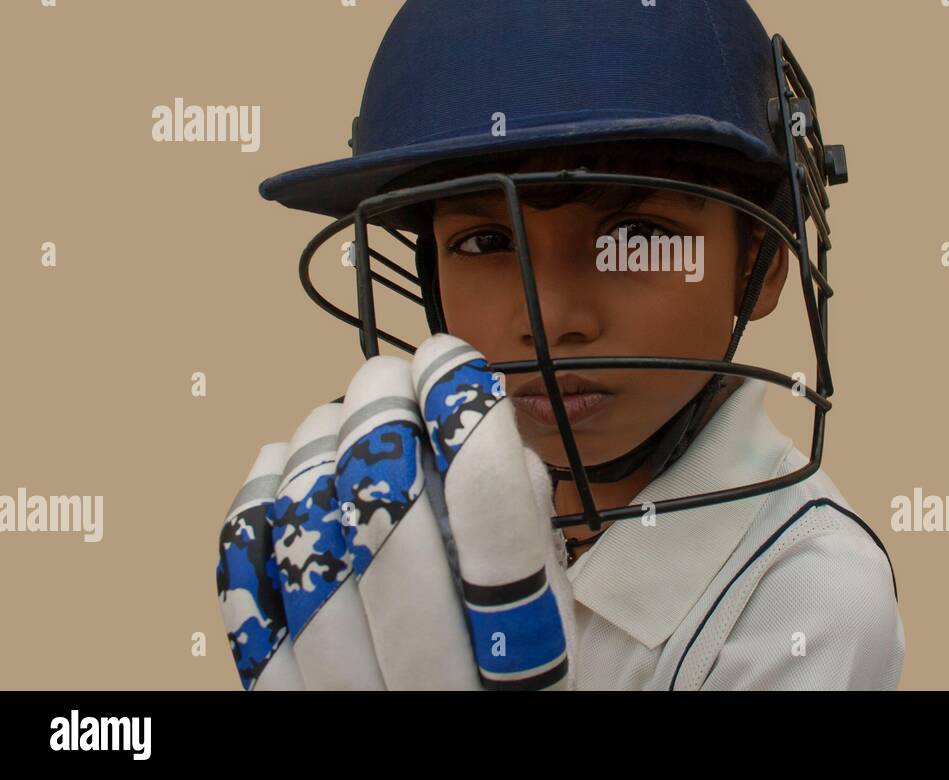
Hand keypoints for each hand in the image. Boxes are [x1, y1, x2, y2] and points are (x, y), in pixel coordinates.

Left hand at [215, 333, 576, 689]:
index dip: (468, 422)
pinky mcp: (290, 706)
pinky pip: (248, 597)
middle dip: (380, 424)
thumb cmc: (503, 675)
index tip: (450, 360)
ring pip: (309, 553)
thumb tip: (478, 425)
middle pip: (389, 529)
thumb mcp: (550, 615)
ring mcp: (352, 700)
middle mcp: (434, 687)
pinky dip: (255, 513)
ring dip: (315, 460)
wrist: (438, 767)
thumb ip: (527, 527)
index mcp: (522, 662)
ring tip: (333, 416)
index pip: (497, 523)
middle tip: (384, 376)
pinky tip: (280, 465)